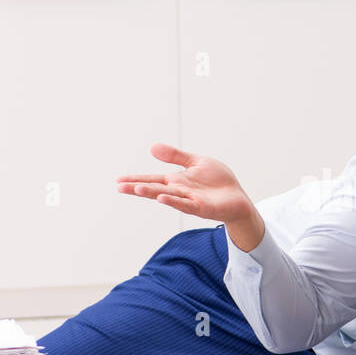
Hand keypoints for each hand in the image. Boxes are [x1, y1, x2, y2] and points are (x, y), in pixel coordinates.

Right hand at [116, 144, 253, 222]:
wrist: (237, 198)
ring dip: (151, 192)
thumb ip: (175, 156)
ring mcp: (189, 200)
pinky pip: (185, 204)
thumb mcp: (195, 162)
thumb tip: (152, 147)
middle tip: (119, 187)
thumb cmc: (218, 181)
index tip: (118, 181)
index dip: (135, 179)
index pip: (152, 179)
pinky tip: (161, 198)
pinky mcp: (201, 207)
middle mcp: (179, 191)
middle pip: (154, 188)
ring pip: (167, 195)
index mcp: (176, 181)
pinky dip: (173, 201)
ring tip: (135, 188)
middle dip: (137, 187)